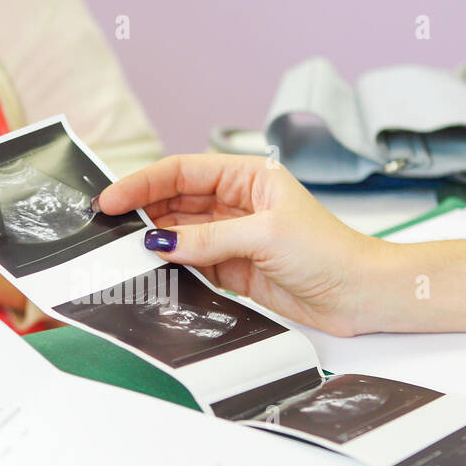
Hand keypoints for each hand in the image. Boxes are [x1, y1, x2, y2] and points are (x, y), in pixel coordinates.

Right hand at [100, 154, 465, 337]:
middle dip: (140, 212)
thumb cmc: (329, 251)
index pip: (182, 171)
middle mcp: (237, 203)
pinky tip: (147, 273)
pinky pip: (191, 265)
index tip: (112, 200)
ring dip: (152, 243)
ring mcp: (233, 237)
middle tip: (104, 229)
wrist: (362, 294)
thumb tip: (157, 242)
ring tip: (118, 253)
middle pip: (175, 201)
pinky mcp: (233, 270)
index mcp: (247, 177)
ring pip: (179, 235)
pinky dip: (169, 269)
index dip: (143, 183)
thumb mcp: (264, 237)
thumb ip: (207, 239)